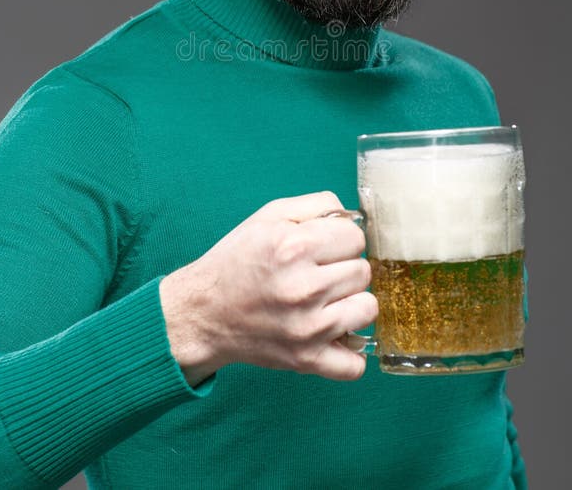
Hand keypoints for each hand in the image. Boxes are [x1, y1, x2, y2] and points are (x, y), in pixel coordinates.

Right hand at [159, 191, 377, 384]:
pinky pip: (355, 364)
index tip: (324, 246)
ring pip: (367, 309)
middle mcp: (303, 287)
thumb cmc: (237, 261)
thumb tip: (353, 217)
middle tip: (319, 272)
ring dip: (351, 303)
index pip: (355, 237)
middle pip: (363, 271)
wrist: (203, 312)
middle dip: (344, 267)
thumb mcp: (269, 216)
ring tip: (326, 300)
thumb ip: (316, 205)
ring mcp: (308, 328)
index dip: (341, 238)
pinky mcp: (307, 360)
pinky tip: (333, 333)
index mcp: (294, 247)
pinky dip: (349, 350)